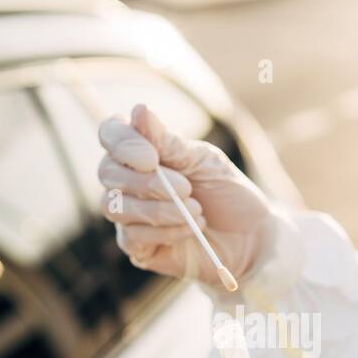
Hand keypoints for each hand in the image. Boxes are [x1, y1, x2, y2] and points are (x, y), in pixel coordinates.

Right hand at [97, 104, 279, 286]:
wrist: (250, 235)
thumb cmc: (225, 191)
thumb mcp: (203, 161)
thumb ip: (169, 142)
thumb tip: (139, 110)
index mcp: (141, 150)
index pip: (110, 134)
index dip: (122, 143)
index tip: (151, 157)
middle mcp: (127, 180)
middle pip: (107, 173)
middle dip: (147, 182)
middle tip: (186, 188)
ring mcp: (129, 215)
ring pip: (115, 207)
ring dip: (157, 209)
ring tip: (196, 209)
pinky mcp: (137, 246)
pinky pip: (132, 237)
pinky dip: (164, 231)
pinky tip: (190, 228)